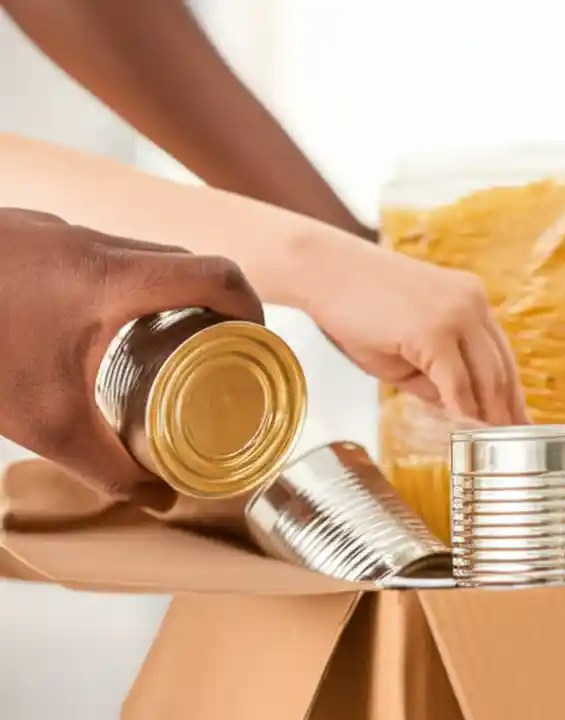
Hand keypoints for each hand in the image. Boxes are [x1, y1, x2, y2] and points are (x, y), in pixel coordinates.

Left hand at [0, 208, 263, 496]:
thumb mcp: (43, 422)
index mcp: (111, 278)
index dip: (251, 305)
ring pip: (133, 252)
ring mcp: (50, 227)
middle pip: (182, 261)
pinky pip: (88, 250)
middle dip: (210, 304)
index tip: (254, 340)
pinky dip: (108, 283)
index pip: (217, 273)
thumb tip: (158, 500)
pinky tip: (81, 323)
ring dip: (157, 291)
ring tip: (150, 343)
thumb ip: (108, 466)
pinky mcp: (18, 229)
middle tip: (213, 352)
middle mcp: (89, 241)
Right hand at [301, 237, 527, 425]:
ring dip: (488, 414)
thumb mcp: (408, 347)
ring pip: (486, 377)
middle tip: (512, 441)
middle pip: (502, 369)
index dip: (512, 393)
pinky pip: (456, 382)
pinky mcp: (434, 332)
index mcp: (471, 301)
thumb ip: (437, 375)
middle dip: (508, 410)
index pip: (502, 355)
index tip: (518, 421)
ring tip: (490, 443)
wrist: (324, 271)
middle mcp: (473, 304)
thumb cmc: (357, 307)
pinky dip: (462, 408)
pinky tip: (463, 428)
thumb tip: (459, 409)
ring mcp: (456, 315)